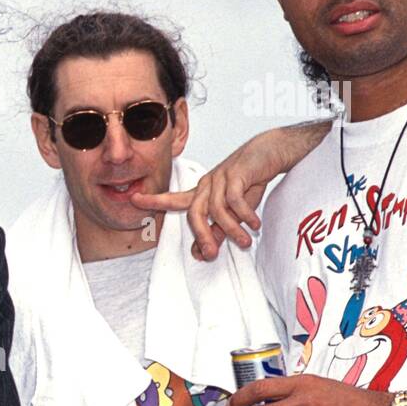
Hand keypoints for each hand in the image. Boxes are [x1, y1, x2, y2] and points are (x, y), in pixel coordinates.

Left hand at [132, 129, 287, 259]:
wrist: (273, 150)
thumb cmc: (251, 179)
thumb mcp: (234, 209)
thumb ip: (217, 231)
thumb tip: (200, 254)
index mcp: (202, 191)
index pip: (173, 198)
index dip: (153, 200)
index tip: (133, 200)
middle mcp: (207, 184)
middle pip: (195, 213)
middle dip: (202, 236)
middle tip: (211, 255)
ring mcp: (221, 177)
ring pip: (217, 209)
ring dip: (231, 229)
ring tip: (245, 241)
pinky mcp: (238, 173)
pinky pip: (235, 199)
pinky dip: (245, 214)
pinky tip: (254, 224)